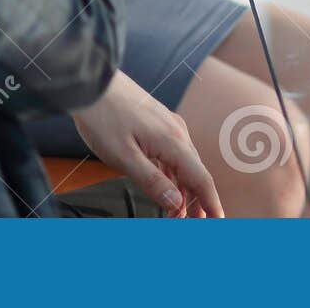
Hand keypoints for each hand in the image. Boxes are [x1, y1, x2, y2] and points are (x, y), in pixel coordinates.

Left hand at [71, 72, 222, 217]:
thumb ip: (151, 181)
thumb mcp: (123, 156)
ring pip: (184, 163)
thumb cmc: (103, 116)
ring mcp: (167, 125)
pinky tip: (166, 185)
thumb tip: (175, 202)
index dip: (211, 204)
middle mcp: (176, 132)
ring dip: (183, 190)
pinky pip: (173, 153)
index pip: (201, 179)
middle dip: (197, 202)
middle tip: (192, 225)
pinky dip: (173, 174)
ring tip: (176, 214)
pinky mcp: (157, 122)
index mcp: (172, 141)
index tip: (217, 223)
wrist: (91, 83)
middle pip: (195, 173)